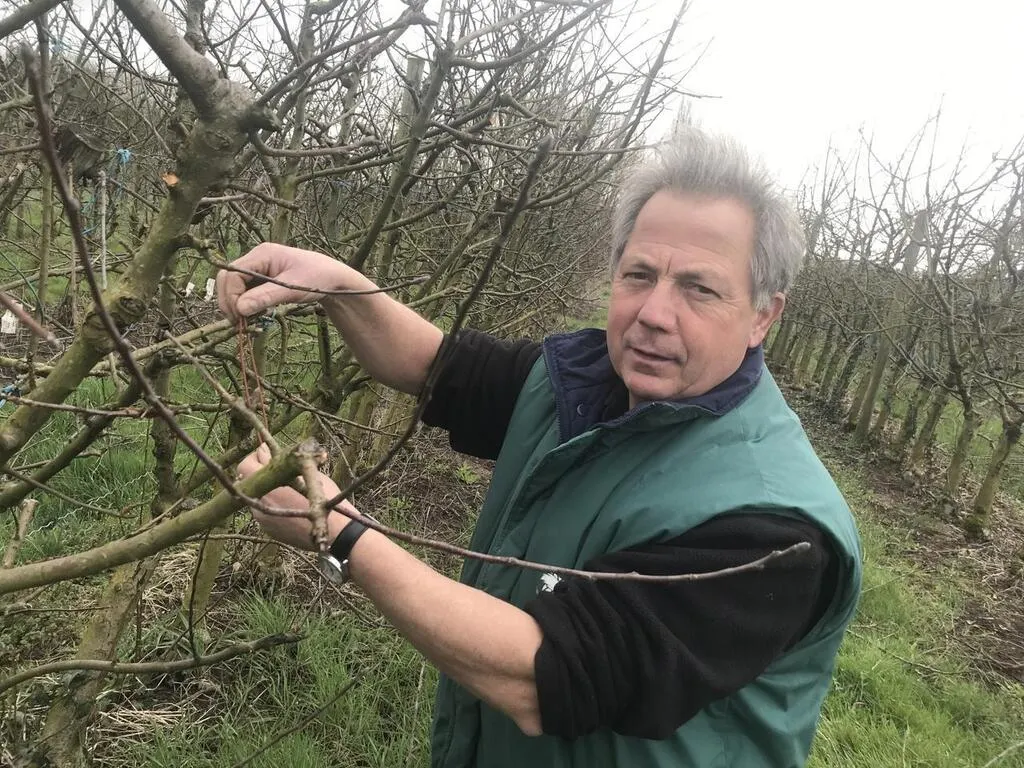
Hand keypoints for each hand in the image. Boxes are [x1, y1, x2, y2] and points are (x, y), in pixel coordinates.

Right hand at [217, 243, 362, 318]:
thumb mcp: (293, 288)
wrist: (334, 279)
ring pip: (234, 288)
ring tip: (249, 321)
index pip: (232, 273)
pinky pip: (245, 293)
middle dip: (229, 301)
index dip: (231, 295)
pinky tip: (257, 315)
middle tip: (239, 323)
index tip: (240, 316)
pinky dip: (246, 306)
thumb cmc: (318, 278)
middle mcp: (256, 259)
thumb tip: (240, 308)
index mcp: (262, 254)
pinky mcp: (262, 280)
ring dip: (237, 305)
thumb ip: (266, 297)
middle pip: (227, 279)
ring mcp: (258, 269)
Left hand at [237, 444, 357, 550]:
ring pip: (256, 496)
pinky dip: (272, 504)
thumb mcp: (311, 472)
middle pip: (247, 480)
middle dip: (259, 470)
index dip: (256, 455)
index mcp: (270, 483)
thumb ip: (289, 462)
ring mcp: (261, 517)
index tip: (264, 452)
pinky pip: (263, 511)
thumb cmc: (326, 498)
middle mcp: (260, 500)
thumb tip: (277, 451)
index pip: (248, 464)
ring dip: (266, 488)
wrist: (334, 531)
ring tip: (284, 487)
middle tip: (272, 466)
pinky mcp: (267, 529)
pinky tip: (288, 504)